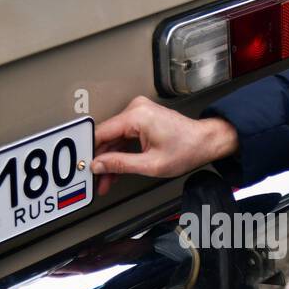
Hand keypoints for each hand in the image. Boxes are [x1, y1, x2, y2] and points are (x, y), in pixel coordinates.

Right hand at [92, 96, 237, 194]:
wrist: (205, 141)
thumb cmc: (187, 149)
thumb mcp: (151, 164)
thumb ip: (121, 164)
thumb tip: (99, 165)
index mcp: (137, 116)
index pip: (102, 133)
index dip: (90, 151)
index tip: (83, 165)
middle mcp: (136, 109)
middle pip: (108, 136)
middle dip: (102, 160)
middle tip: (96, 179)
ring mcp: (139, 112)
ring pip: (115, 138)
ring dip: (111, 158)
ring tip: (106, 179)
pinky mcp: (142, 118)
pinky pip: (124, 135)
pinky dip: (120, 152)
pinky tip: (116, 168)